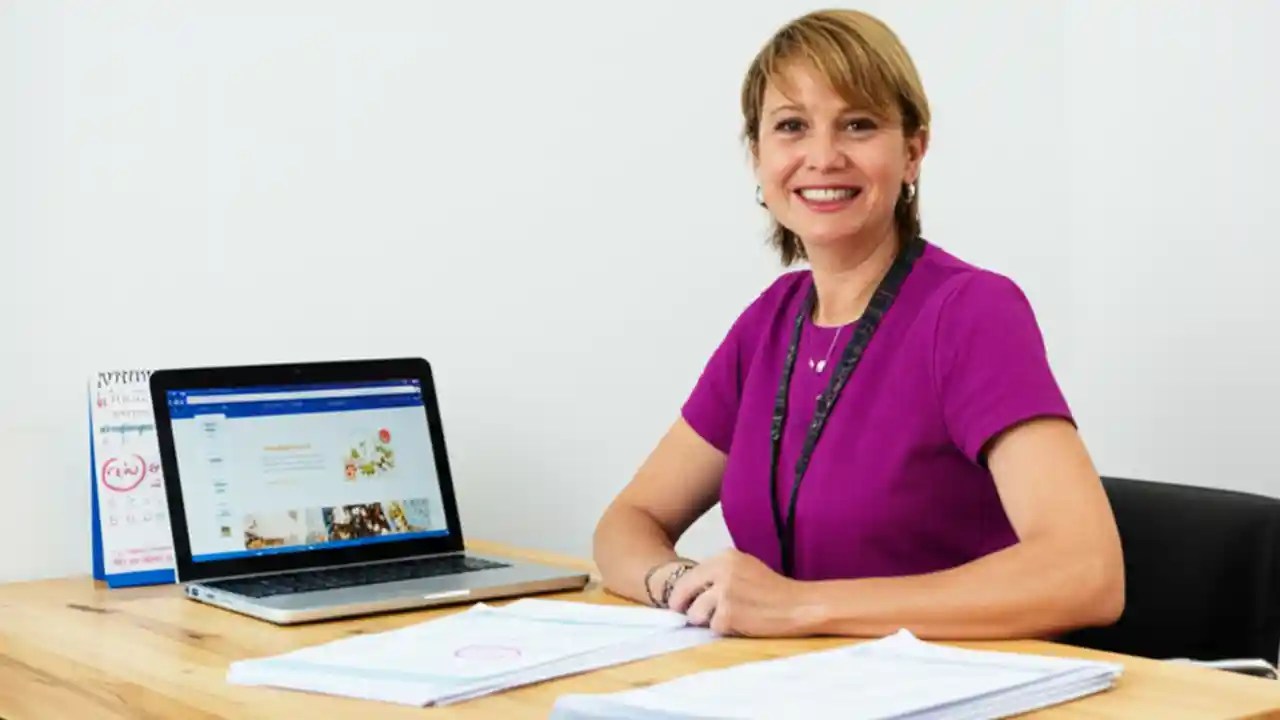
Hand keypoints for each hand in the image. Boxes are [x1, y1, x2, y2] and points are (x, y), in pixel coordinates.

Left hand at [665, 549, 813, 636]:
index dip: (682, 593)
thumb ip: (718, 574)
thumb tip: (690, 591)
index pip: (689, 576)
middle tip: (690, 615)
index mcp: (724, 557)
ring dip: (707, 621)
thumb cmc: (773, 590)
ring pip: (695, 614)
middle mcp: (720, 572)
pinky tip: (741, 624)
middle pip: (683, 593)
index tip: (680, 603)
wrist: (798, 605)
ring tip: (728, 618)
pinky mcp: (728, 614)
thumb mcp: (744, 568)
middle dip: (684, 607)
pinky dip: (725, 630)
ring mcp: (724, 593)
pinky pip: (713, 627)